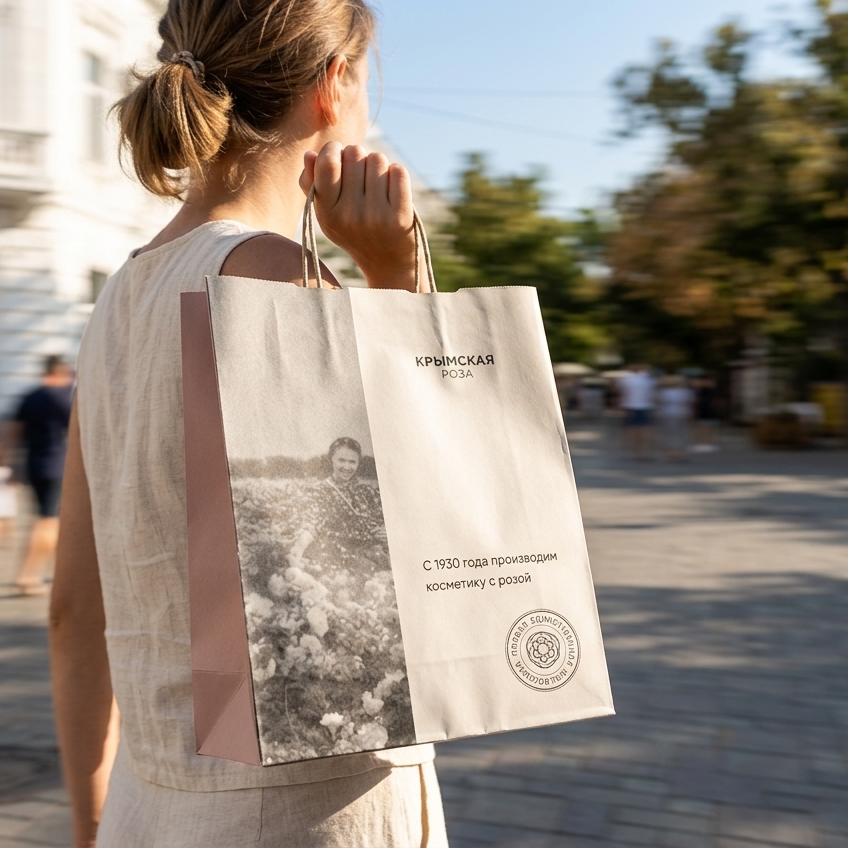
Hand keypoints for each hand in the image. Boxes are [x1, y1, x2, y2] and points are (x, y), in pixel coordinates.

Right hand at [299, 143, 417, 290]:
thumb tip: (309, 154)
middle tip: (361, 175)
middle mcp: (350, 216)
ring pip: (377, 159)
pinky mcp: (400, 216)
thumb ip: (311, 184)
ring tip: (376, 184)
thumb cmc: (354, 230)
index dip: (333, 149)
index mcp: (328, 214)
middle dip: (358, 156)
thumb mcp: (328, 213)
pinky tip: (392, 189)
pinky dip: (396, 174)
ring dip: (378, 165)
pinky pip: (398, 172)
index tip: (338, 152)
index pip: (328, 163)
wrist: (388, 262)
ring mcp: (376, 216)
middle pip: (354, 154)